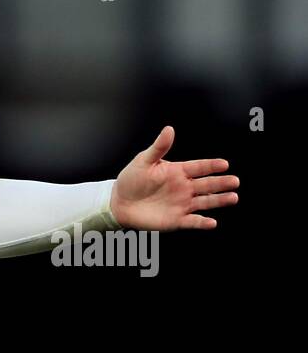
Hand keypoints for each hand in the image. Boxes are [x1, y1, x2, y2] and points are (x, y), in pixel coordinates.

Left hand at [109, 125, 238, 230]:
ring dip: (219, 200)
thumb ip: (158, 148)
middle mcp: (184, 188)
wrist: (119, 204)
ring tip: (233, 197)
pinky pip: (192, 221)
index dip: (212, 166)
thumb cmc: (130, 181)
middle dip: (222, 183)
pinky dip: (202, 223)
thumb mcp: (143, 161)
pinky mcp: (176, 220)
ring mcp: (182, 204)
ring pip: (205, 202)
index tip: (224, 164)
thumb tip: (169, 129)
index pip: (199, 167)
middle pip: (207, 184)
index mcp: (178, 172)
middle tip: (235, 181)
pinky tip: (211, 222)